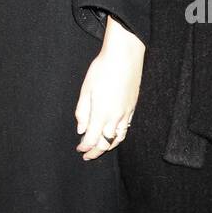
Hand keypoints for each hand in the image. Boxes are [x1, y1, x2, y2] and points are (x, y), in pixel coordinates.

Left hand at [75, 16, 144, 159]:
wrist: (124, 57)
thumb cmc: (102, 70)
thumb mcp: (85, 90)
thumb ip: (82, 112)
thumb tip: (81, 129)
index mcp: (101, 113)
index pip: (92, 139)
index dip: (85, 147)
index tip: (79, 148)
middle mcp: (115, 117)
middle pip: (105, 143)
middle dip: (95, 152)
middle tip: (87, 155)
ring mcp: (126, 113)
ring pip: (118, 138)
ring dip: (108, 146)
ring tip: (100, 149)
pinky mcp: (132, 108)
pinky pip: (126, 128)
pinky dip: (119, 136)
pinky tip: (114, 135)